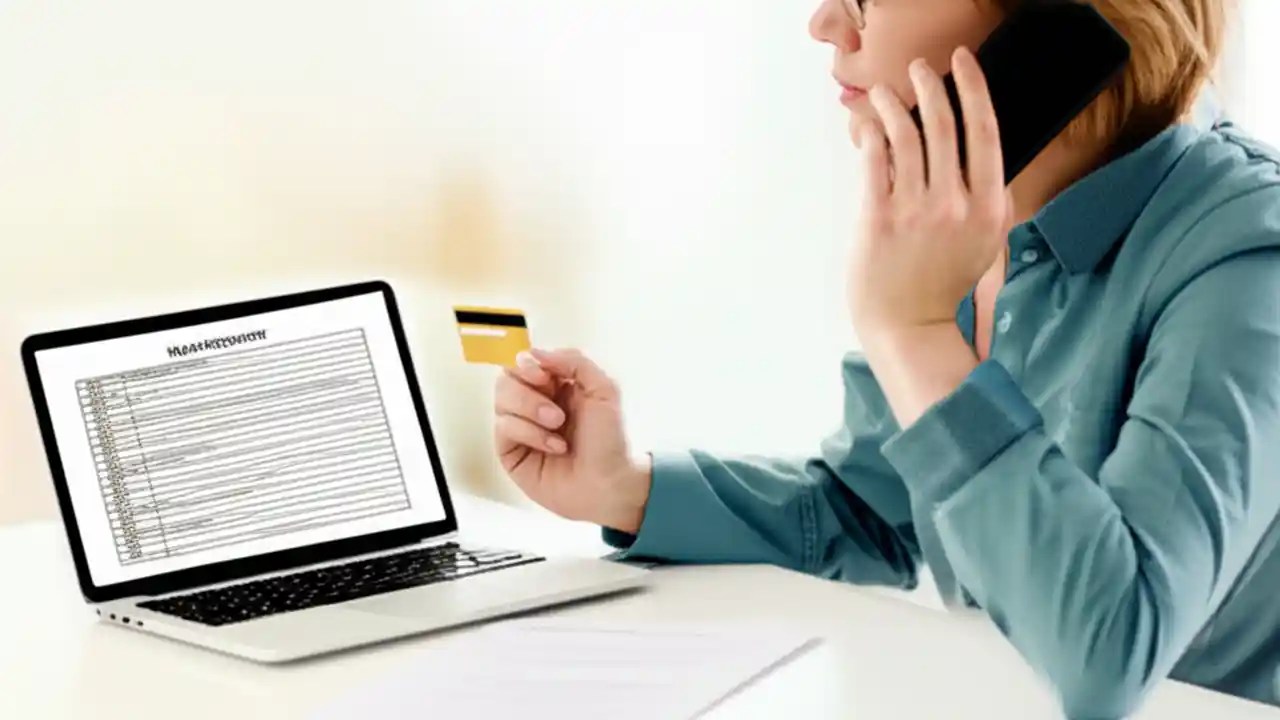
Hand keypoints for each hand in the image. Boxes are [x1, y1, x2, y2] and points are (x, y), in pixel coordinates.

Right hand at [492, 347, 650, 533]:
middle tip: (556, 412)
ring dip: (532, 411)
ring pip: (501, 400)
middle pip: (506, 377)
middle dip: (530, 392)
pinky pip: (504, 427)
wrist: (609, 483)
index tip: (545, 376)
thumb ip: (574, 361)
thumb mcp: (604, 389)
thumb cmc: (610, 441)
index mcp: (556, 384)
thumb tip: (534, 352)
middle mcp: (534, 402)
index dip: (528, 363)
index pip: (525, 360)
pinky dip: (530, 433)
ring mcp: (520, 426)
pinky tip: (555, 446)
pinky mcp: (510, 451)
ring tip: (558, 428)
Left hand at [847, 46, 1014, 341]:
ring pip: (906, 136)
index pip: (986, 131)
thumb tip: (971, 150)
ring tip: (887, 93)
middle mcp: (956, 204)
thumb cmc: (944, 288)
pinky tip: (868, 126)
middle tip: (921, 68)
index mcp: (989, 208)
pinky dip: (871, 136)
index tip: (963, 64)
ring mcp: (916, 211)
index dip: (974, 89)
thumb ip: (984, 199)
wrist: (910, 327)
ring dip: (894, 105)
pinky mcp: (879, 218)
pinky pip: (875, 161)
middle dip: (931, 86)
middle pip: (944, 124)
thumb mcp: (985, 245)